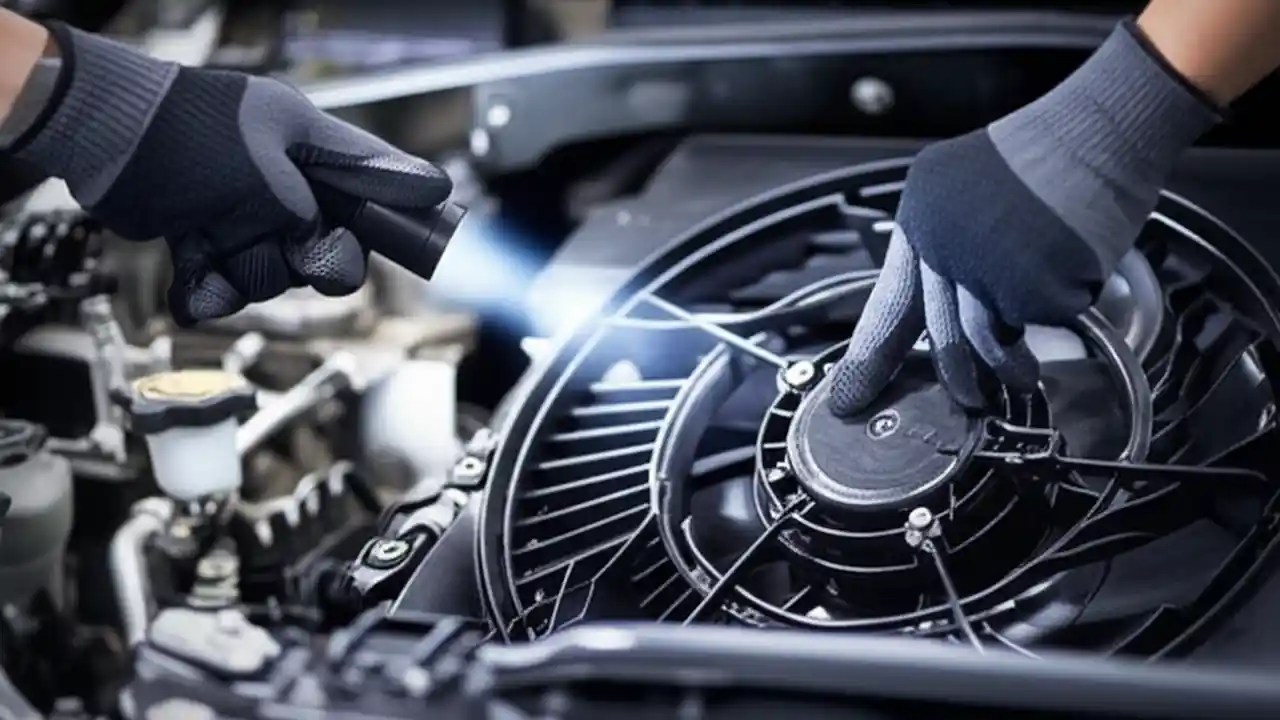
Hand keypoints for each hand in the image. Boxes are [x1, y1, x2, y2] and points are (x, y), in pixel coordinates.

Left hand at [7, 22, 450, 325]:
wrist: (101, 141)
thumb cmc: (182, 135)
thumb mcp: (264, 176)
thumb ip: (308, 216)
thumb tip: (334, 248)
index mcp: (306, 145)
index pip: (374, 175)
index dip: (407, 202)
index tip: (442, 227)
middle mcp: (281, 179)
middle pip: (328, 243)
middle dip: (310, 260)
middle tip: (295, 255)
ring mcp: (243, 210)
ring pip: (276, 269)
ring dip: (249, 270)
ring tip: (216, 244)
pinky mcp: (206, 235)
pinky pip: (228, 281)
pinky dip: (211, 288)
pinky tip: (198, 280)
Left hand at [828, 20, 1219, 416]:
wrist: (1098, 126)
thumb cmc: (1046, 153)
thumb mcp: (968, 191)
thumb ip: (948, 247)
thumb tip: (943, 312)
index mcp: (920, 218)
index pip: (887, 303)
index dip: (868, 358)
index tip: (848, 398)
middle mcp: (941, 242)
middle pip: (939, 334)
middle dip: (954, 379)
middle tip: (965, 400)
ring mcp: (984, 264)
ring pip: (989, 339)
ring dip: (1009, 366)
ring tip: (1023, 374)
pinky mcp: (1031, 282)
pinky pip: (1042, 319)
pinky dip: (1060, 306)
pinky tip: (1068, 273)